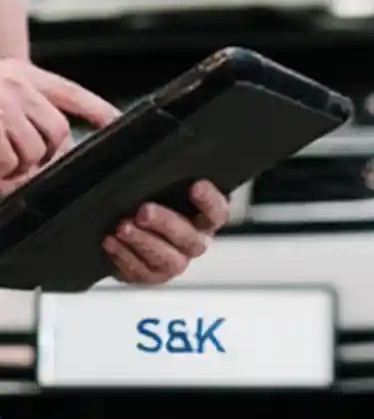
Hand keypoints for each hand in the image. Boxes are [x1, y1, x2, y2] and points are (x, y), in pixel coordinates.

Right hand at [0, 58, 117, 180]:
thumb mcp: (3, 86)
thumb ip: (32, 107)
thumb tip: (63, 146)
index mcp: (22, 75)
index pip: (71, 93)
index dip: (99, 110)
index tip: (118, 122)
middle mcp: (14, 85)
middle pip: (58, 130)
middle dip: (46, 153)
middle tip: (26, 161)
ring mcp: (1, 105)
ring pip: (34, 151)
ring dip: (20, 166)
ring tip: (2, 164)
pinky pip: (8, 162)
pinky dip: (1, 173)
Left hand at [103, 180, 230, 284]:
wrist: (121, 227)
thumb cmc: (146, 200)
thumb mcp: (155, 182)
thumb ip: (156, 172)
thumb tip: (140, 143)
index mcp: (204, 218)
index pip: (217, 212)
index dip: (210, 201)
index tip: (196, 186)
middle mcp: (194, 242)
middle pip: (191, 239)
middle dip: (167, 224)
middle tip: (144, 211)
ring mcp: (173, 262)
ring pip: (168, 261)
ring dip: (144, 243)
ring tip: (123, 227)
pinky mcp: (149, 276)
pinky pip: (141, 272)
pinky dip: (124, 256)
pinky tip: (111, 241)